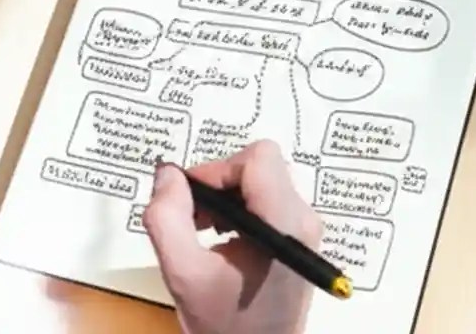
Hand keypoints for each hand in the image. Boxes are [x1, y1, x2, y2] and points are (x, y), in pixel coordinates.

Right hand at [144, 141, 323, 333]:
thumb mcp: (183, 273)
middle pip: (262, 167)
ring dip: (229, 196)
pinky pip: (272, 199)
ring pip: (266, 180)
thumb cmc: (224, 323)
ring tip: (205, 229)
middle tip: (193, 217)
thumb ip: (168, 219)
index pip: (259, 158)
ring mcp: (307, 227)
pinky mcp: (301, 236)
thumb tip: (168, 174)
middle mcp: (304, 218)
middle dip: (221, 183)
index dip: (219, 168)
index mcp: (284, 223)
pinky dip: (242, 207)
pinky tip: (223, 237)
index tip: (191, 197)